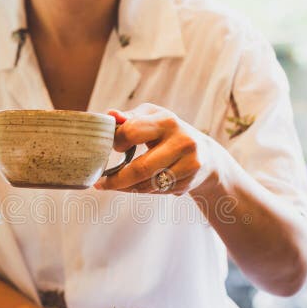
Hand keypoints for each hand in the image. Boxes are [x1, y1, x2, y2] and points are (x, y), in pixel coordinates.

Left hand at [94, 104, 215, 194]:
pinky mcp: (189, 182)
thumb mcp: (153, 118)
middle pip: (141, 168)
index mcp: (167, 121)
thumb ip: (130, 117)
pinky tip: (135, 186)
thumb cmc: (169, 132)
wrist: (206, 155)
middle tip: (99, 183)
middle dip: (116, 179)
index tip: (113, 147)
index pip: (133, 131)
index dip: (117, 141)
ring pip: (148, 184)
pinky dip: (141, 191)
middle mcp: (182, 142)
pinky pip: (156, 192)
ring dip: (126, 188)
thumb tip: (109, 116)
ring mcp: (188, 164)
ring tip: (114, 185)